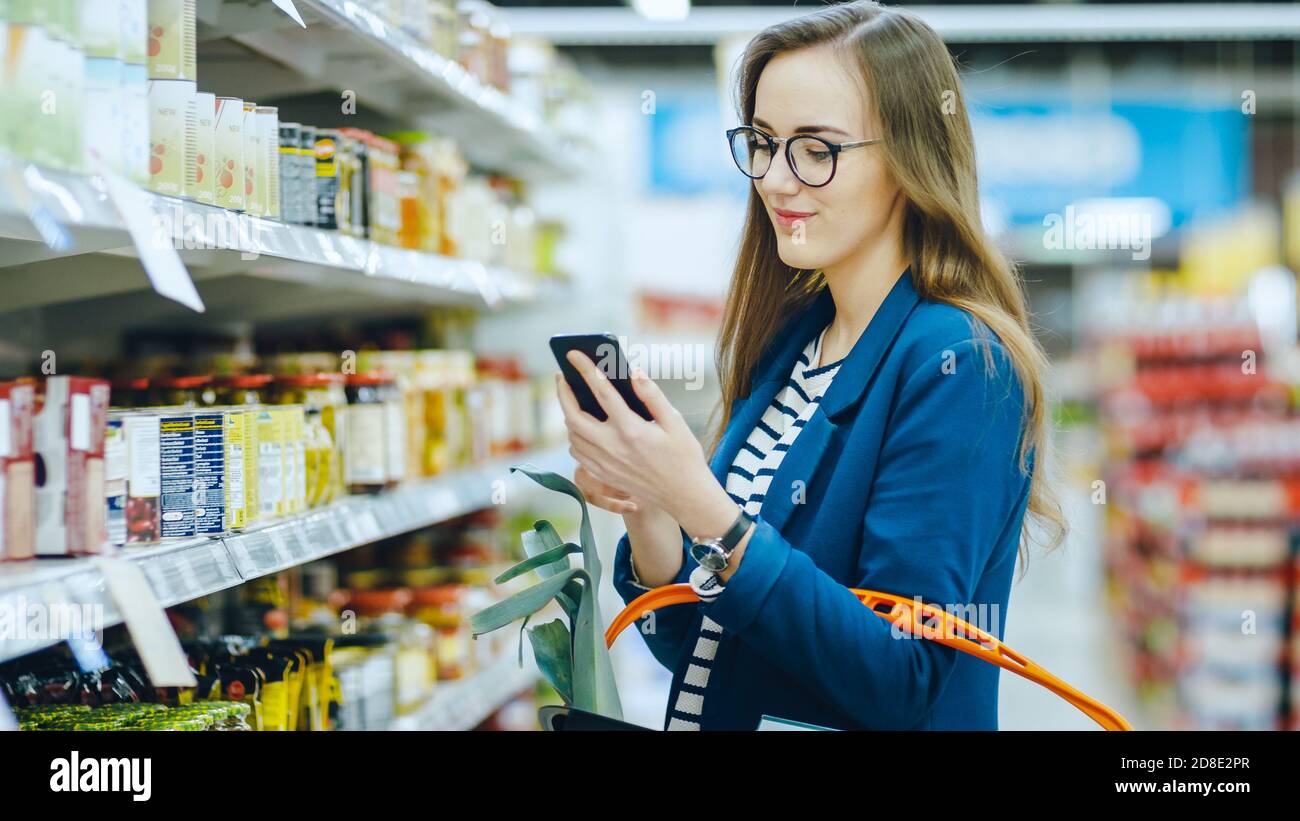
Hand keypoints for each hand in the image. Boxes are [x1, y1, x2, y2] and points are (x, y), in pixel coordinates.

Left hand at [555, 351, 739, 540]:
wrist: (684, 496)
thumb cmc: (683, 455)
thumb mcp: (675, 421)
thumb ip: (652, 394)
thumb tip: (633, 372)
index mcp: (631, 429)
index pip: (601, 391)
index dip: (585, 369)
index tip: (574, 353)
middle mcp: (613, 446)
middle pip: (573, 415)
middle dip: (563, 392)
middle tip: (561, 376)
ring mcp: (605, 463)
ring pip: (572, 435)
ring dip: (567, 414)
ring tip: (570, 398)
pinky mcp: (604, 475)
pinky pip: (578, 453)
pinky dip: (574, 436)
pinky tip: (581, 426)